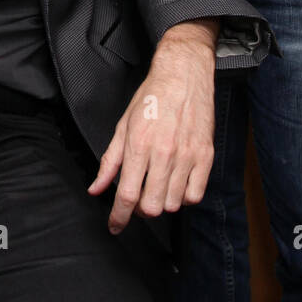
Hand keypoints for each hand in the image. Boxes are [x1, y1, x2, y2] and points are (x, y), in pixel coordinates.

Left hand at [87, 20, 216, 232]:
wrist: (184, 75)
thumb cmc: (152, 96)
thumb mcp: (123, 125)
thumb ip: (109, 161)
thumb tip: (96, 188)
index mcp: (139, 144)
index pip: (127, 195)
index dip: (119, 217)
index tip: (115, 226)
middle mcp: (163, 153)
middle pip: (151, 207)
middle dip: (140, 210)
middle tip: (138, 198)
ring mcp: (187, 156)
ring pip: (173, 204)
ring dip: (162, 202)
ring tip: (157, 185)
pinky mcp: (206, 155)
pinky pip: (195, 195)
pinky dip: (184, 196)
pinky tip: (177, 183)